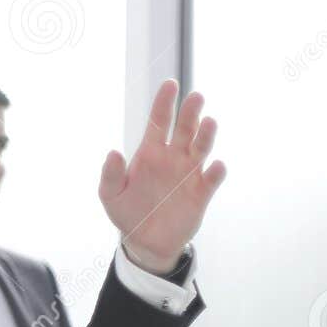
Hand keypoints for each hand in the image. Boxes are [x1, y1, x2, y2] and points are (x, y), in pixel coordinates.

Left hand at [99, 78, 225, 273]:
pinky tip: (215, 166)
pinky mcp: (201, 192)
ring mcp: (189, 173)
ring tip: (208, 123)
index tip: (170, 84)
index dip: (164, 103)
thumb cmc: (128, 212)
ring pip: (202, 148)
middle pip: (185, 129)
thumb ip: (111, 174)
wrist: (145, 242)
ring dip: (206, 135)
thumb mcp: (111, 195)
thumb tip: (113, 152)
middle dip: (190, 112)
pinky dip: (215, 172)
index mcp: (150, 152)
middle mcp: (173, 157)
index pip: (159, 122)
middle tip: (196, 96)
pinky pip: (211, 179)